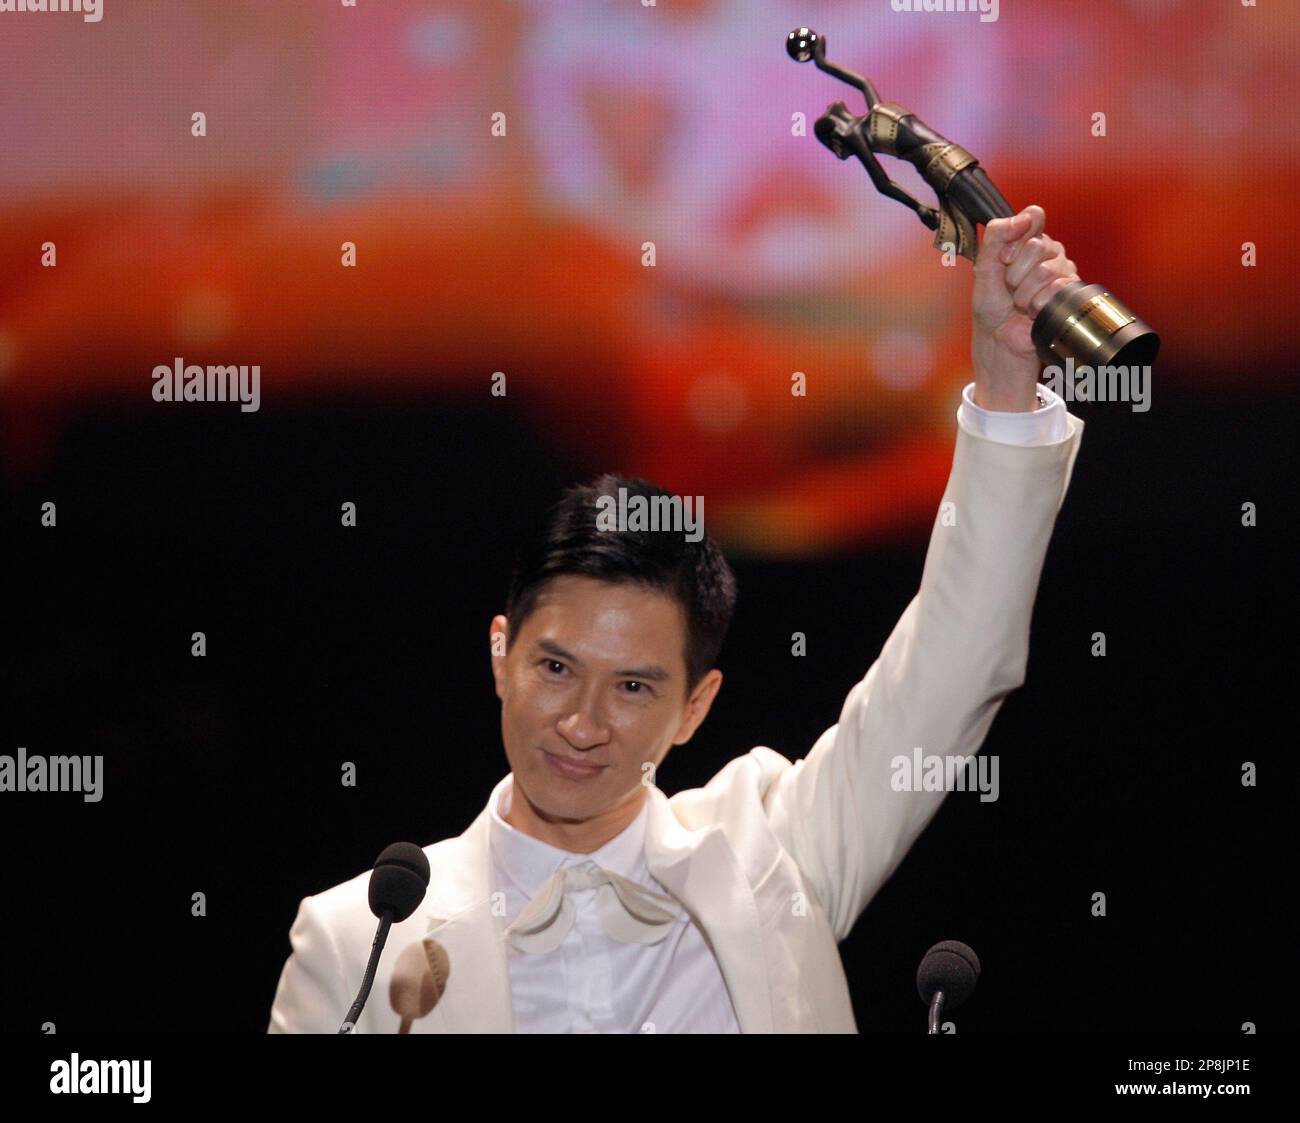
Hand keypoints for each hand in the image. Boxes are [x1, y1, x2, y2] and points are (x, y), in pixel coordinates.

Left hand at [970, 205, 1078, 410]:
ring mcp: (1060, 271)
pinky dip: (1038, 303)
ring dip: (1025, 292)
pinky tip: (1033, 310)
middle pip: (1038, 245)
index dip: (1016, 240)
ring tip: (1020, 303)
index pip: (1033, 218)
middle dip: (1015, 272)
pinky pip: (1059, 288)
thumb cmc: (991, 308)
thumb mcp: (983, 268)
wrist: (999, 339)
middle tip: (1009, 287)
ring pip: (1048, 269)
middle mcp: (1046, 252)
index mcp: (1025, 241)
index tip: (1004, 259)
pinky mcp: (1068, 292)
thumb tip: (1027, 214)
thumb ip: (996, 236)